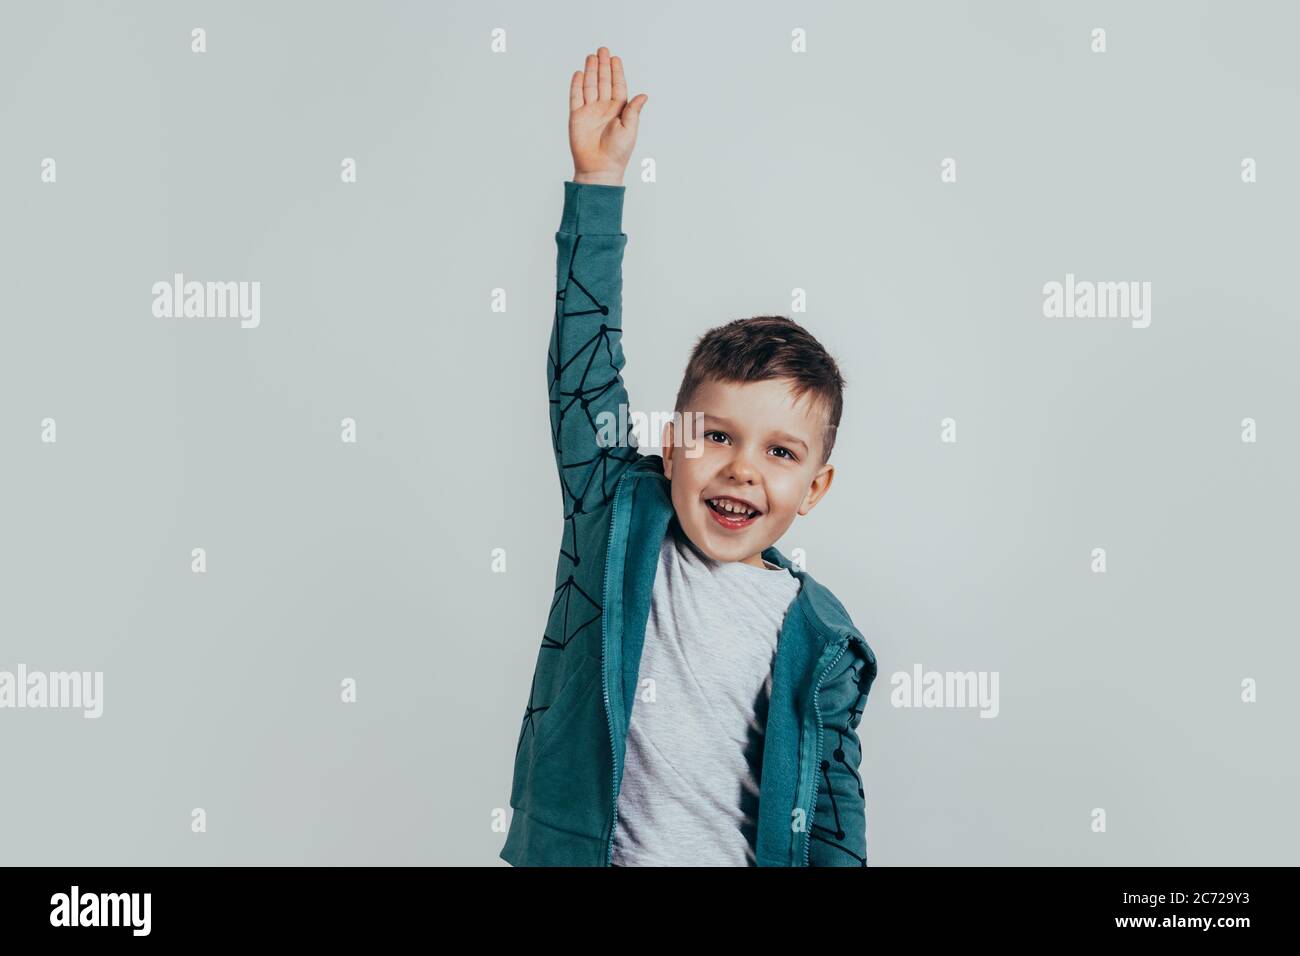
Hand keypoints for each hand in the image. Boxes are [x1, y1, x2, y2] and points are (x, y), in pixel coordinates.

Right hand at [569, 46, 647, 185]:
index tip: (615, 58)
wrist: (600, 168)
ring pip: (590, 86)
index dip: (616, 72)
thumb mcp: (630, 129)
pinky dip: (577, 85)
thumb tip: (643, 95)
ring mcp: (590, 112)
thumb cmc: (618, 152)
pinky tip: (579, 74)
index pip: (617, 86)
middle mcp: (604, 108)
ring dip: (591, 72)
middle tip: (602, 50)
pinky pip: (576, 97)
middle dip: (603, 66)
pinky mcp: (577, 117)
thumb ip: (634, 110)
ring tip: (591, 57)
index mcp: (619, 110)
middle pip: (603, 82)